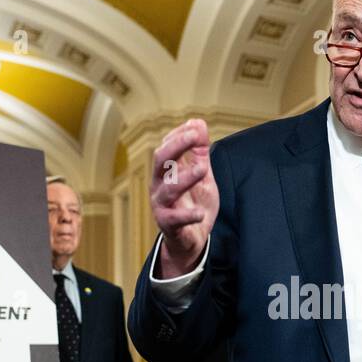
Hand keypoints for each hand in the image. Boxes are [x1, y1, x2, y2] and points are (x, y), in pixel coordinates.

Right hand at [151, 119, 218, 277]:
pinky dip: (188, 215)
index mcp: (166, 171)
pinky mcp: (168, 225)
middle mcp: (159, 185)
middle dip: (177, 146)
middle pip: (161, 160)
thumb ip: (200, 152)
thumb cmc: (194, 203)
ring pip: (168, 188)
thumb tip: (198, 122)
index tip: (196, 128)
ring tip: (201, 170)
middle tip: (195, 137)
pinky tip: (199, 213)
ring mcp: (162, 205)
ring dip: (185, 178)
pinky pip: (174, 219)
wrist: (191, 239)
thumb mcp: (201, 175)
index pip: (167, 146)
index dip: (180, 135)